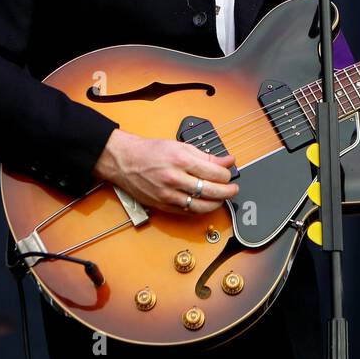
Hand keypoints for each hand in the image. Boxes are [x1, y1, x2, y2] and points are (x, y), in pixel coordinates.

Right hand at [92, 129, 237, 215]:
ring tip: (221, 199)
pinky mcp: (163, 205)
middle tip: (233, 190)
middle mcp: (174, 178)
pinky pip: (187, 212)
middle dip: (227, 192)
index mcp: (181, 160)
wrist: (125, 160)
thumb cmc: (151, 151)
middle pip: (211, 191)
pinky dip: (199, 210)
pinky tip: (205, 204)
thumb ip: (206, 156)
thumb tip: (227, 161)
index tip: (229, 174)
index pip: (214, 173)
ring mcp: (168, 194)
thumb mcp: (180, 146)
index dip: (226, 176)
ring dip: (215, 204)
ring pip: (200, 206)